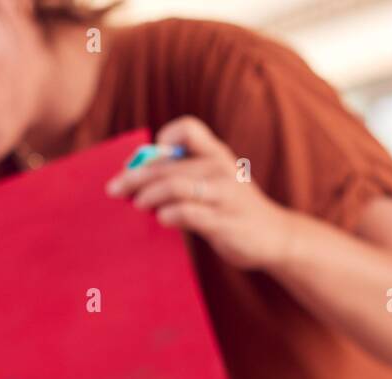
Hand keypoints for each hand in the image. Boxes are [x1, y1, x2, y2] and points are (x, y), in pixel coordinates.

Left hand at [105, 115, 294, 270]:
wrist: (276, 237)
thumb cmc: (236, 210)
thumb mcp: (217, 184)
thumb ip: (186, 177)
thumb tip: (137, 182)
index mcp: (217, 155)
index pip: (188, 129)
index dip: (164, 140)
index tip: (147, 162)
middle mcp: (221, 169)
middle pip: (168, 164)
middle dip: (136, 176)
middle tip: (115, 188)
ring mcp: (224, 195)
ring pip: (176, 186)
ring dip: (149, 194)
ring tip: (137, 204)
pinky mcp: (225, 222)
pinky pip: (191, 213)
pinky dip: (170, 214)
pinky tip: (162, 219)